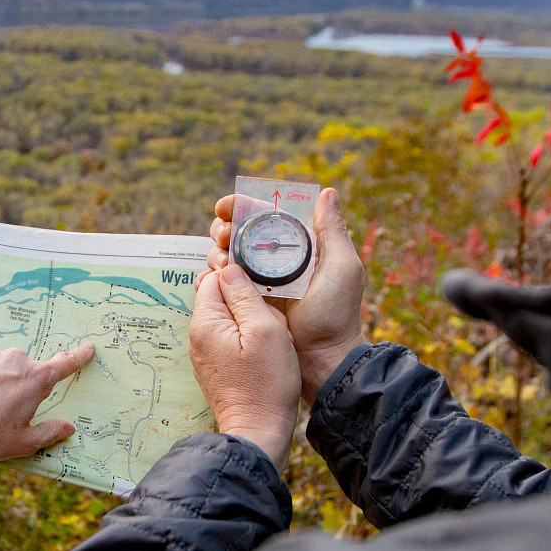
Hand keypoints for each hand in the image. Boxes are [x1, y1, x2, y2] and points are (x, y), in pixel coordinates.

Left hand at [0, 344, 96, 463]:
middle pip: (27, 371)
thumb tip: (68, 428)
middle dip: (20, 386)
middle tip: (4, 411)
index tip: (89, 347)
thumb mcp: (22, 443)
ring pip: (1, 367)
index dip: (78, 356)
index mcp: (35, 380)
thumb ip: (49, 433)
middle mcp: (16, 360)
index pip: (65, 364)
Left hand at [189, 265, 299, 466]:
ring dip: (254, 325)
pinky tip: (266, 356)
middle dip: (250, 304)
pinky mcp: (217, 367)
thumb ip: (246, 296)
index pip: (216, 279)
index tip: (263, 295)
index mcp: (205, 322)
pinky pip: (233, 340)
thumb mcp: (265, 330)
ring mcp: (205, 353)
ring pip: (232, 320)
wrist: (259, 431)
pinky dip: (251, 342)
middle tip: (270, 322)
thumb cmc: (266, 383)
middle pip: (223, 299)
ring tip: (271, 343)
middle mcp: (198, 336)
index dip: (242, 280)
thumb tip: (230, 270)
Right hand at [210, 187, 366, 403]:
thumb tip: (327, 192)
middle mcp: (275, 261)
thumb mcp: (342, 267)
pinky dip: (211, 277)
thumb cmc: (337, 313)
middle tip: (221, 236)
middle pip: (239, 234)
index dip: (241, 206)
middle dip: (223, 228)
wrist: (322, 358)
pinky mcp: (246, 304)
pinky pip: (222, 285)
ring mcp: (259, 283)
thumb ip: (332, 231)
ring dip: (216, 252)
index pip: (264, 217)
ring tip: (219, 262)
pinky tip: (208, 278)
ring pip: (227, 257)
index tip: (225, 205)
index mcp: (297, 247)